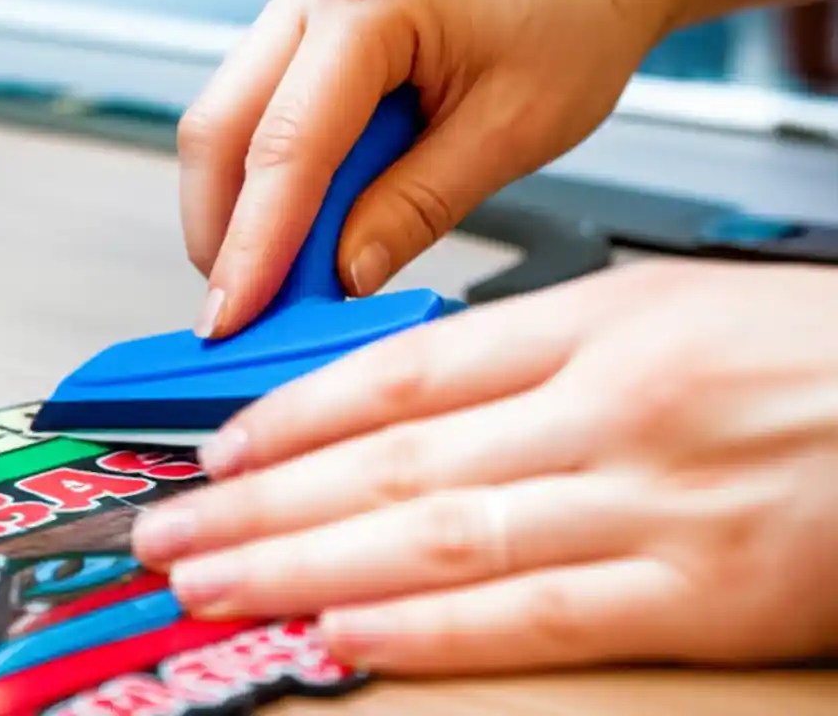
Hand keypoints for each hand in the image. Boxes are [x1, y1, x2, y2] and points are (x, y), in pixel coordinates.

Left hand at [132, 261, 837, 673]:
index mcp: (599, 325)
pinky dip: (425, 629)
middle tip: (172, 526)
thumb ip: (542, 354)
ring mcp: (647, 503)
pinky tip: (341, 633)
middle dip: (260, 499)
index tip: (217, 449)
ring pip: (433, 536)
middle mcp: (605, 407)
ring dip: (305, 564)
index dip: (292, 415)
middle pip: (389, 458)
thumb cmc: (817, 362)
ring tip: (217, 582)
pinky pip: (532, 615)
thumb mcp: (670, 312)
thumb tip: (415, 402)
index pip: (403, 371)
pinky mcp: (697, 596)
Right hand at [182, 0, 681, 337]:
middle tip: (247, 313)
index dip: (254, 245)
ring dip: (240, 212)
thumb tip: (344, 273)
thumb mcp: (513, 126)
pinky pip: (256, 117)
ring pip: (225, 124)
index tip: (237, 317)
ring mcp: (301, 12)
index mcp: (370, 5)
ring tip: (286, 278)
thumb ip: (419, 204)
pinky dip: (266, 184)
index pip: (288, 146)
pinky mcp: (304, 39)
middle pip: (219, 129)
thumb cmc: (573, 16)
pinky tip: (300, 228)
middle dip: (222, 233)